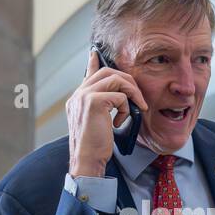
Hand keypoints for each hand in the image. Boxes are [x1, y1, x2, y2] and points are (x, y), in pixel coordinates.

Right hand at [67, 48, 147, 177]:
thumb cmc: (93, 147)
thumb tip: (119, 98)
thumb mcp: (96, 123)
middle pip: (106, 72)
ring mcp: (84, 97)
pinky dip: (126, 108)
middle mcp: (78, 95)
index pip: (88, 75)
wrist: (86, 160)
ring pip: (115, 79)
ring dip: (131, 92)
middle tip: (137, 95)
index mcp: (77, 99)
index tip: (95, 53)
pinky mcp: (94, 102)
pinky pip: (119, 96)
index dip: (93, 62)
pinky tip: (120, 122)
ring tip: (137, 107)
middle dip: (127, 81)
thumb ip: (101, 107)